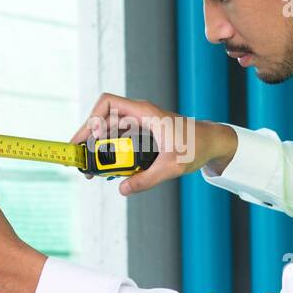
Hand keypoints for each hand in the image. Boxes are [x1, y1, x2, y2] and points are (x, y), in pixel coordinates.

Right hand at [71, 93, 238, 195]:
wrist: (212, 141)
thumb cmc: (196, 146)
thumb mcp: (172, 166)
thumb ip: (147, 179)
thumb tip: (123, 189)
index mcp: (144, 113)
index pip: (107, 104)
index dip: (92, 119)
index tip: (87, 140)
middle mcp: (139, 114)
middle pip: (103, 119)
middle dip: (88, 138)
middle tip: (80, 160)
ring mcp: (139, 123)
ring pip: (109, 130)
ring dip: (97, 146)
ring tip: (91, 169)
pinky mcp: (142, 132)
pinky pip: (119, 137)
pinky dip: (110, 150)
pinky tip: (107, 168)